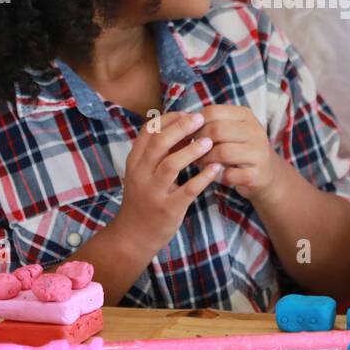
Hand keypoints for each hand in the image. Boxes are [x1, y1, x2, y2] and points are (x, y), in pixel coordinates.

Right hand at [115, 111, 222, 249]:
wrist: (133, 236)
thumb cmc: (143, 198)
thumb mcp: (143, 172)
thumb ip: (159, 152)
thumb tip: (182, 126)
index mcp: (135, 162)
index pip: (148, 131)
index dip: (169, 118)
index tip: (188, 113)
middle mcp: (141, 174)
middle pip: (159, 143)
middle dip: (181, 127)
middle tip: (201, 119)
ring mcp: (153, 192)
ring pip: (170, 165)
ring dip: (192, 151)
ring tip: (210, 142)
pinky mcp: (168, 209)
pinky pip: (187, 190)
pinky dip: (202, 178)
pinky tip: (215, 169)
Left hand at [191, 104, 283, 201]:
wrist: (265, 172)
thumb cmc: (238, 149)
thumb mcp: (230, 130)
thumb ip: (211, 124)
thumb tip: (183, 124)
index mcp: (245, 115)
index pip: (213, 111)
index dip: (195, 124)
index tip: (190, 134)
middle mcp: (255, 131)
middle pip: (217, 130)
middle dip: (199, 143)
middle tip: (194, 152)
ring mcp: (259, 152)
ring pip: (222, 152)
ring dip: (206, 160)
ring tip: (202, 163)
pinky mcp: (258, 174)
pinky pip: (230, 174)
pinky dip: (219, 176)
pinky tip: (217, 175)